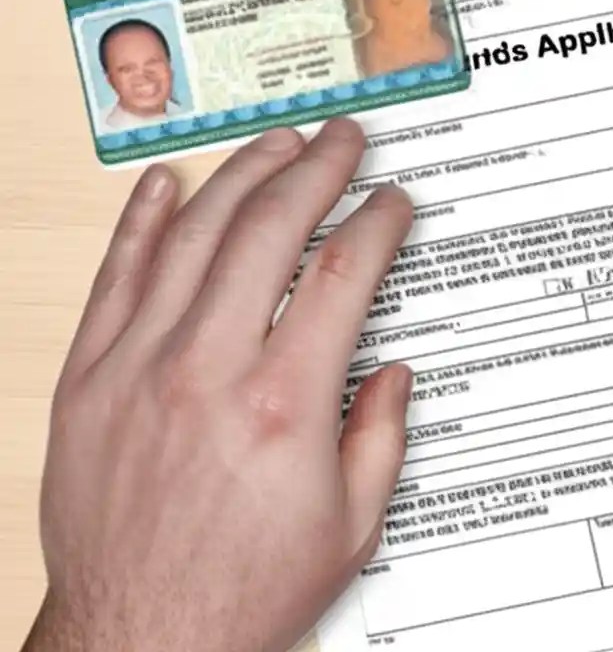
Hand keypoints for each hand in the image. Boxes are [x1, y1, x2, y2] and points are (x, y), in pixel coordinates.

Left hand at [25, 120, 412, 651]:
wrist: (142, 635)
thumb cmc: (240, 591)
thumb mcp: (349, 526)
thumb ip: (380, 437)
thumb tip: (392, 376)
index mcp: (285, 405)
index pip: (342, 275)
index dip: (376, 223)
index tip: (392, 205)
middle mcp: (209, 372)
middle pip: (271, 232)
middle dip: (318, 170)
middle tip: (343, 142)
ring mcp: (140, 368)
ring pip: (194, 238)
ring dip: (243, 178)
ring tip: (276, 145)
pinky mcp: (89, 381)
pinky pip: (116, 279)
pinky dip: (141, 223)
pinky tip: (167, 187)